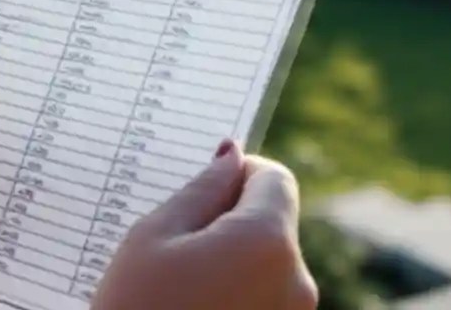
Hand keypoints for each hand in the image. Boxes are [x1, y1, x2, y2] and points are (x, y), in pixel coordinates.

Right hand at [93, 141, 317, 309]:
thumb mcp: (154, 239)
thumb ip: (201, 190)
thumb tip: (232, 155)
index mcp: (267, 241)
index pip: (275, 179)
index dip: (239, 175)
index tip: (202, 191)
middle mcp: (296, 281)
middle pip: (274, 225)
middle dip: (232, 223)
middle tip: (176, 246)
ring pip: (269, 268)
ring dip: (233, 264)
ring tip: (179, 288)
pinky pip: (265, 303)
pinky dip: (236, 299)